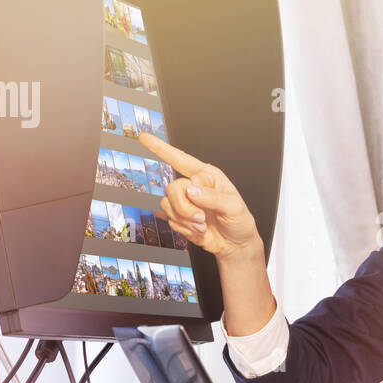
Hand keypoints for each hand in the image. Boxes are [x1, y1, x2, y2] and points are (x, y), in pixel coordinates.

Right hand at [139, 133, 260, 259]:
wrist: (235, 245)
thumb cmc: (239, 222)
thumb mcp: (233, 207)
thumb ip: (212, 197)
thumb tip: (191, 190)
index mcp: (207, 176)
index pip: (180, 159)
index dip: (161, 148)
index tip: (143, 138)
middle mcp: (194, 186)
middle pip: (172, 188)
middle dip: (185, 208)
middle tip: (201, 218)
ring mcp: (185, 202)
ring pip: (168, 205)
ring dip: (186, 220)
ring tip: (203, 225)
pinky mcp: (179, 217)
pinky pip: (170, 220)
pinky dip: (185, 229)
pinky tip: (199, 230)